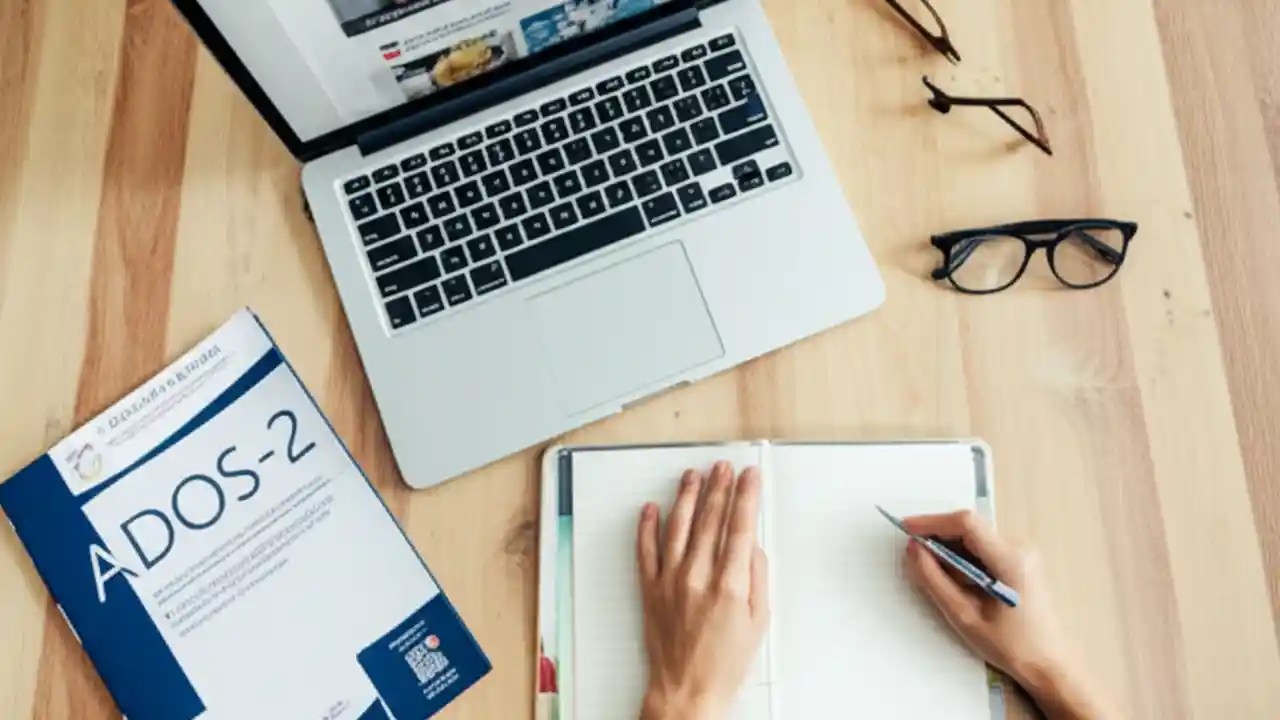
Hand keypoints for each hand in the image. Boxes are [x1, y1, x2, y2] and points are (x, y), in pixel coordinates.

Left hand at [636, 462, 768, 719]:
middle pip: (710, 520)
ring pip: (679, 527)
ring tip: (693, 476)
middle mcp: (697, 577)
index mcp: (729, 585)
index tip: (749, 477)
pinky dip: (647, 526)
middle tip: (724, 467)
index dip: (746, 497)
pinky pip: (646, 550)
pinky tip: (651, 508)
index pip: (739, 527)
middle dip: (720, 488)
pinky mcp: (650, 590)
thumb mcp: (758, 622)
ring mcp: (671, 581)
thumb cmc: (723, 665)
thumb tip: (751, 547)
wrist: (686, 691)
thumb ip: (756, 579)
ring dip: (687, 497)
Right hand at [904, 511, 1118, 719]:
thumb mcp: (964, 616)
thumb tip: (913, 550)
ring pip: (975, 538)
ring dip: (951, 550)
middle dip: (939, 537)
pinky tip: (957, 582)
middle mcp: (1020, 548)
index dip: (932, 522)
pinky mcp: (1021, 562)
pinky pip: (984, 549)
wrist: (1050, 665)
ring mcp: (1023, 554)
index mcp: (1011, 559)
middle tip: (916, 557)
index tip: (906, 529)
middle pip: (970, 528)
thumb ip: (934, 580)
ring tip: (937, 577)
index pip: (966, 523)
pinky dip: (964, 559)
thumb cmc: (1012, 647)